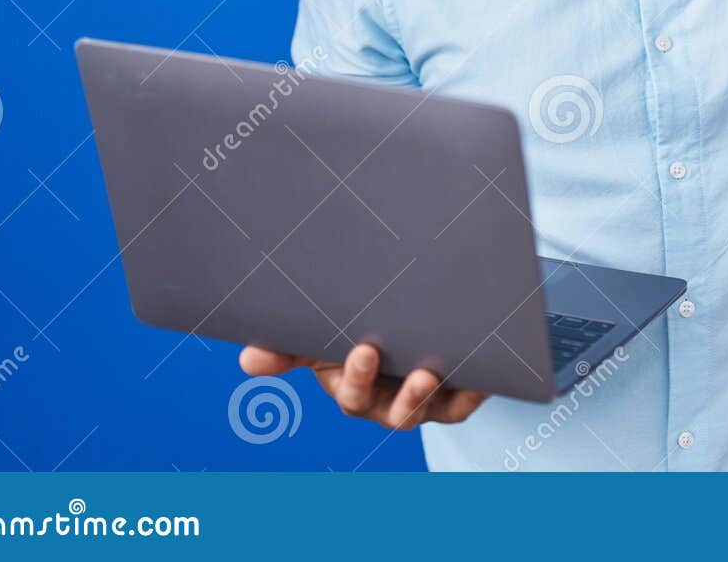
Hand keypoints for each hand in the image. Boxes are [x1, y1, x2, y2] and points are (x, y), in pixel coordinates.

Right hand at [239, 343, 487, 430]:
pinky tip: (480, 376)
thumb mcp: (322, 336)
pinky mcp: (455, 396)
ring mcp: (423, 400)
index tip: (363, 352)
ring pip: (424, 410)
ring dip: (423, 396)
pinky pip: (463, 402)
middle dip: (391, 391)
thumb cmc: (357, 331)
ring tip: (427, 374)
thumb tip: (247, 360)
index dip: (356, 378)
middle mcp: (389, 402)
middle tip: (388, 358)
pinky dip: (472, 391)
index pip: (352, 393)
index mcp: (355, 387)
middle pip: (391, 410)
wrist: (409, 319)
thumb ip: (288, 347)